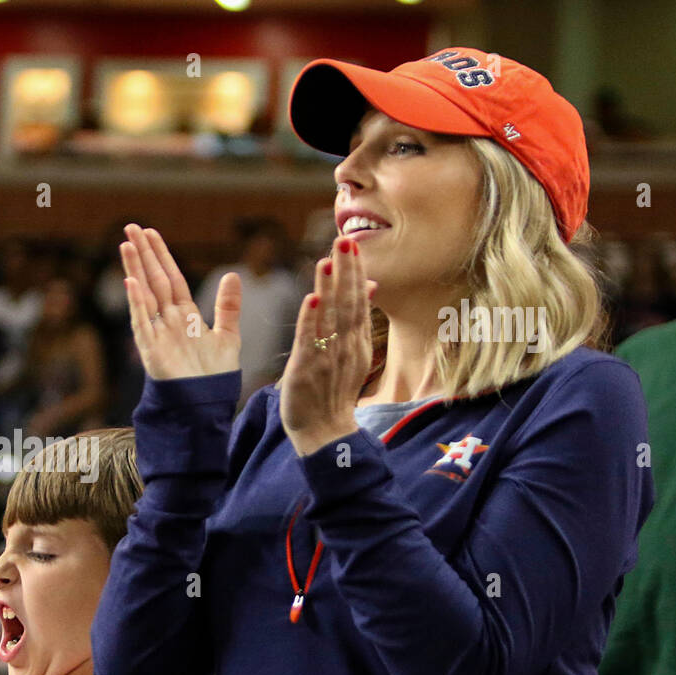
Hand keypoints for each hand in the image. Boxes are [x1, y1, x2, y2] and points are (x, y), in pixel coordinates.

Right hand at [120, 224, 240, 379]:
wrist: (206, 408)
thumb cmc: (214, 379)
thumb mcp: (228, 336)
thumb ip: (228, 307)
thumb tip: (232, 274)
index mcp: (185, 316)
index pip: (171, 278)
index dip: (162, 255)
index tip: (151, 233)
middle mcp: (168, 321)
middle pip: (154, 280)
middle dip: (144, 253)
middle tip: (131, 227)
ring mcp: (158, 334)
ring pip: (145, 295)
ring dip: (136, 269)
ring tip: (126, 244)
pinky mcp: (152, 351)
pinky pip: (143, 323)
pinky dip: (137, 303)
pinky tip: (131, 282)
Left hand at [279, 236, 376, 454]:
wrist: (325, 433)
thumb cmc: (334, 391)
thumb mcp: (353, 353)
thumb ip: (358, 321)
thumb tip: (368, 286)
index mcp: (356, 342)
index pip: (358, 301)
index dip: (355, 273)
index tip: (351, 246)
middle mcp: (346, 347)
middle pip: (348, 304)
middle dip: (346, 272)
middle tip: (343, 241)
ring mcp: (327, 358)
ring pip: (330, 318)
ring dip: (329, 289)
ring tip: (327, 261)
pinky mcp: (306, 370)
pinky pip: (309, 341)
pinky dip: (310, 320)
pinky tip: (310, 298)